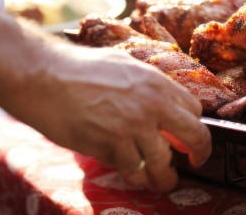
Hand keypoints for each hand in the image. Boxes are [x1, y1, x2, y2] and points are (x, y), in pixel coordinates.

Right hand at [0, 29, 211, 192]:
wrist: (45, 77)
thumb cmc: (79, 68)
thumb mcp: (124, 64)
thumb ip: (147, 84)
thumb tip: (164, 100)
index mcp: (156, 82)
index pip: (194, 110)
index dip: (192, 125)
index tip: (188, 136)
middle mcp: (151, 105)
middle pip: (194, 137)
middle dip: (199, 153)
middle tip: (195, 162)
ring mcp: (132, 128)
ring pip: (162, 164)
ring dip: (163, 176)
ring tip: (161, 181)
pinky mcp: (110, 147)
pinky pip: (132, 170)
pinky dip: (134, 175)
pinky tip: (133, 174)